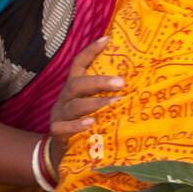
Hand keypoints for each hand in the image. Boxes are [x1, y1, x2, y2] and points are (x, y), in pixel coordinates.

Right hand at [49, 37, 121, 168]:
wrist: (59, 152)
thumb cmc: (83, 124)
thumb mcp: (90, 106)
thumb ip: (104, 95)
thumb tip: (135, 84)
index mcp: (73, 88)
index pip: (78, 64)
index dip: (90, 51)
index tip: (107, 39)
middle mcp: (65, 98)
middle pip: (78, 84)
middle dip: (99, 82)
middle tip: (122, 83)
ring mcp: (59, 115)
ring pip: (74, 106)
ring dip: (96, 104)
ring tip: (116, 103)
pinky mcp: (57, 132)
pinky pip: (64, 127)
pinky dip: (78, 125)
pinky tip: (92, 123)